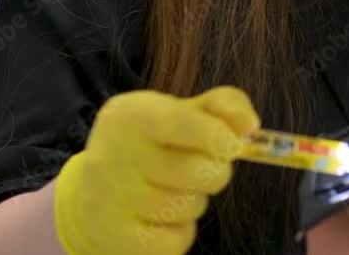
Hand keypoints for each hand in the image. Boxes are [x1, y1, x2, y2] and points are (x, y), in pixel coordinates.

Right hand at [53, 86, 260, 254]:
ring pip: (188, 207)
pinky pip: (174, 242)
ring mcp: (107, 199)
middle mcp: (112, 154)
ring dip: (195, 202)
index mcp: (132, 115)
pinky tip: (164, 219)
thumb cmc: (155, 142)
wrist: (97, 187)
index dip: (216, 135)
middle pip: (196, 170)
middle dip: (215, 172)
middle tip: (204, 169)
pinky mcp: (112, 238)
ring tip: (175, 191)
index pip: (180, 122)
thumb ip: (225, 106)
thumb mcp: (184, 111)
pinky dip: (181, 233)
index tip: (235, 145)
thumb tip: (250, 126)